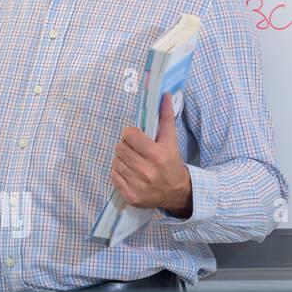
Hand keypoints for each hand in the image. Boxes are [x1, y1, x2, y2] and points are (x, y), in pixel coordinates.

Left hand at [111, 93, 192, 216]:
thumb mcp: (170, 140)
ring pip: (115, 161)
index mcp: (157, 155)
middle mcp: (147, 171)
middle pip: (119, 148)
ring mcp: (138, 185)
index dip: (131, 134)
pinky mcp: (131, 196)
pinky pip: (113, 176)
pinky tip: (131, 173)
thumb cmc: (172, 162)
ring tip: (135, 162)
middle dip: (126, 146)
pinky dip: (119, 173)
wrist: (177, 192)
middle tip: (136, 151)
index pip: (129, 135)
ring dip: (122, 159)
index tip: (137, 138)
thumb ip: (166, 117)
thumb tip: (164, 95)